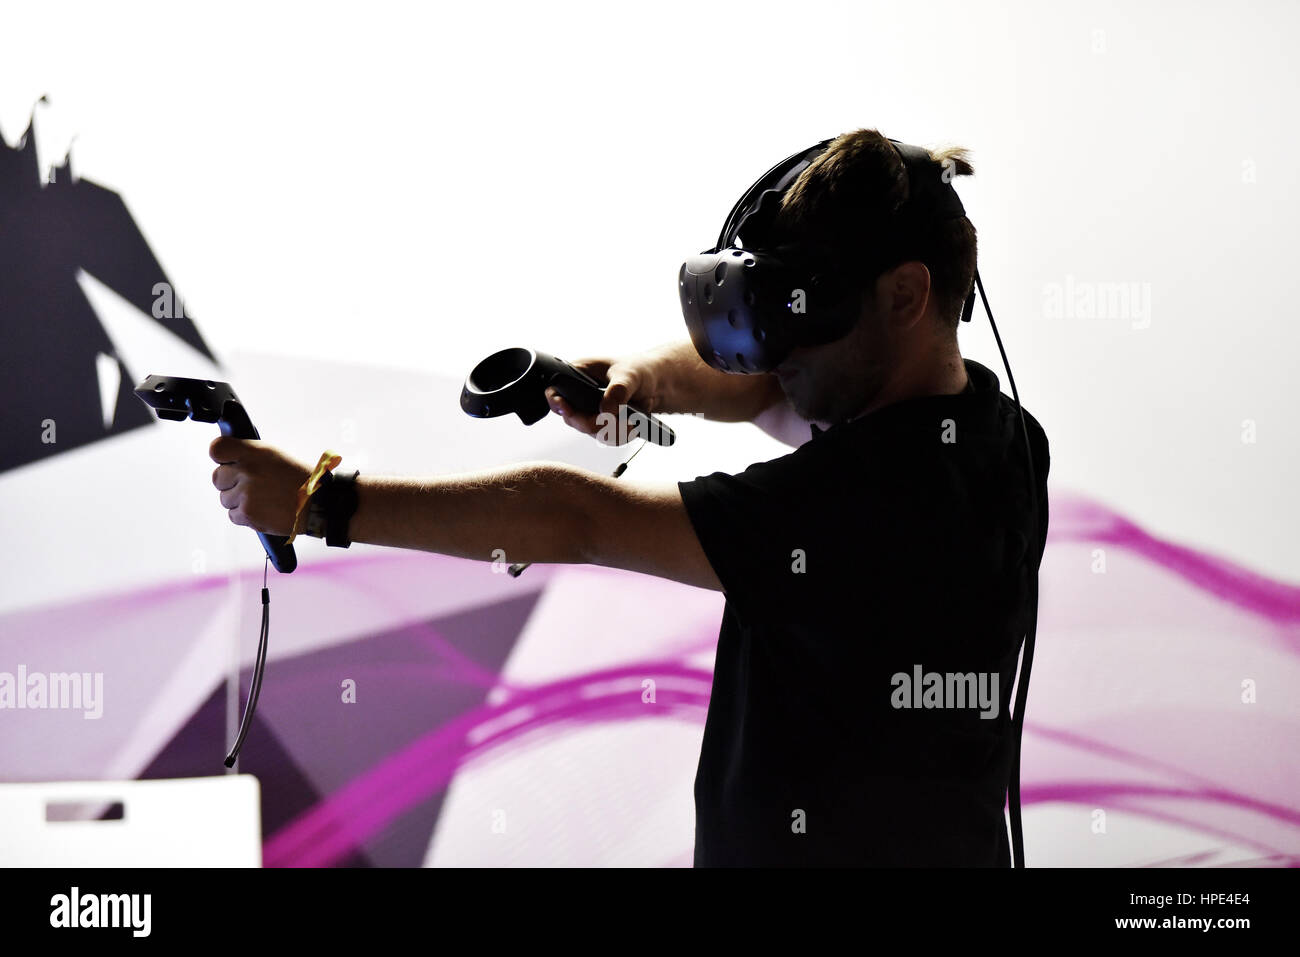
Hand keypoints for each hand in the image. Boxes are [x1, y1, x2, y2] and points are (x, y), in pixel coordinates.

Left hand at [209, 437, 311, 536]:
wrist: (317, 503)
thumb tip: (227, 460)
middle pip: (217, 478)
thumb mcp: (274, 455)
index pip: (217, 449)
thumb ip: (248, 455)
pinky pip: (233, 515)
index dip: (221, 457)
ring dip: (239, 501)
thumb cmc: (298, 478)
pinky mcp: (246, 514)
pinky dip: (246, 515)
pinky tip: (263, 510)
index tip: (228, 462)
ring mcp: (245, 494)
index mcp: (253, 452)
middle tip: (252, 485)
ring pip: (225, 498)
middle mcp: (247, 471)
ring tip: (263, 499)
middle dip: (231, 483)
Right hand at [544, 356, 662, 445]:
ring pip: (590, 431)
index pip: (555, 391)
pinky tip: (633, 426)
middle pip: (573, 418)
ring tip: (631, 422)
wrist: (654, 383)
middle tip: (614, 420)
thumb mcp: (629, 374)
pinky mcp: (603, 425)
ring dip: (611, 431)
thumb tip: (606, 412)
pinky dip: (620, 435)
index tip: (567, 408)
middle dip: (593, 423)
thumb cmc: (638, 370)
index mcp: (578, 374)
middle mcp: (580, 395)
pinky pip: (606, 438)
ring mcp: (590, 412)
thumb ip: (617, 391)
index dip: (557, 402)